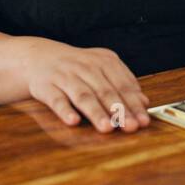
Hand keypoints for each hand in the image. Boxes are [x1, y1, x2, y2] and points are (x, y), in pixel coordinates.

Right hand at [19, 37, 150, 132]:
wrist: (39, 57)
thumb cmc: (77, 68)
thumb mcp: (103, 70)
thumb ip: (124, 84)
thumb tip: (144, 102)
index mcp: (104, 61)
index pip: (123, 85)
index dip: (134, 104)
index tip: (144, 120)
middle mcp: (85, 67)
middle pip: (105, 91)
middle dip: (119, 110)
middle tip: (131, 127)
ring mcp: (65, 76)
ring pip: (83, 95)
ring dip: (96, 112)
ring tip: (107, 128)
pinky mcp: (46, 86)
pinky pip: (56, 99)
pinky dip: (65, 110)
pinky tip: (73, 121)